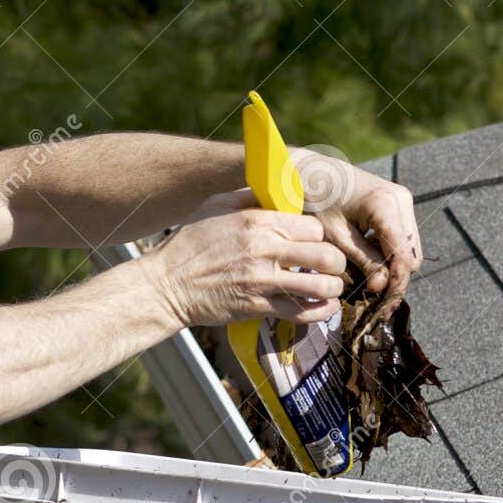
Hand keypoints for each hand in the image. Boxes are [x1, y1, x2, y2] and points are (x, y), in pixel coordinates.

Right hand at [140, 195, 347, 327]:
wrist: (167, 284)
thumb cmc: (189, 243)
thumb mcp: (216, 206)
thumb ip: (249, 197)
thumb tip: (275, 189)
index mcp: (257, 222)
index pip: (312, 226)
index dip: (319, 235)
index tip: (313, 242)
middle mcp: (263, 251)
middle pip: (326, 255)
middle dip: (335, 262)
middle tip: (331, 265)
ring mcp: (262, 282)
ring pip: (320, 286)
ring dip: (333, 289)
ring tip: (331, 287)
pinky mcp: (257, 308)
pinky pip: (302, 313)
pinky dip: (320, 312)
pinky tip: (324, 307)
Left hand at [290, 147, 421, 297]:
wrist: (310, 171)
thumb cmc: (317, 201)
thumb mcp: (336, 236)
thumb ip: (364, 261)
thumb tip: (382, 287)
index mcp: (386, 205)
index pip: (403, 255)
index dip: (395, 282)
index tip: (381, 301)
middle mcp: (401, 200)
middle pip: (412, 254)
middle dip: (395, 275)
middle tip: (373, 293)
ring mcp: (402, 200)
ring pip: (410, 247)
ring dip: (393, 265)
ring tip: (370, 278)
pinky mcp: (398, 203)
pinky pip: (402, 237)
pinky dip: (390, 252)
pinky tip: (370, 259)